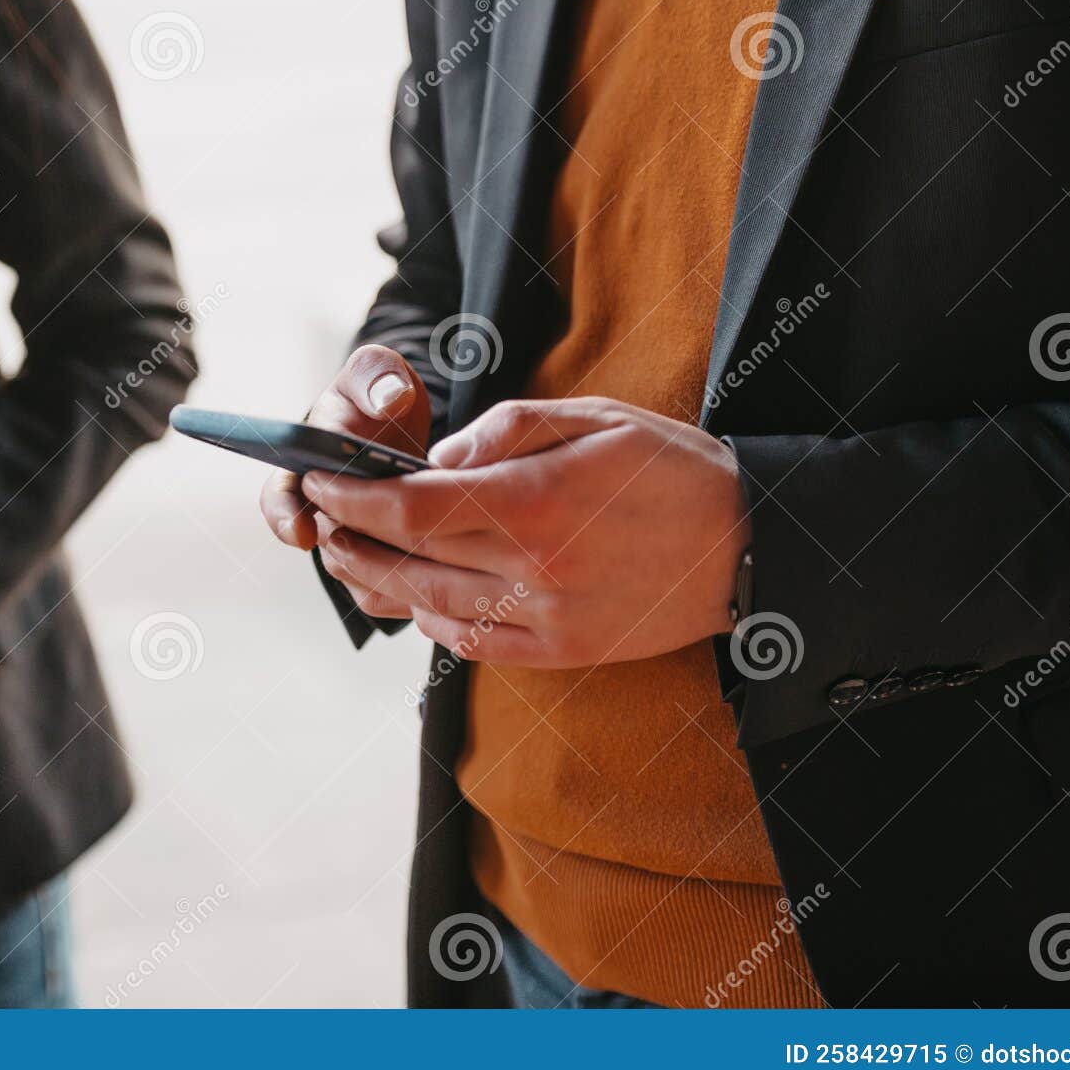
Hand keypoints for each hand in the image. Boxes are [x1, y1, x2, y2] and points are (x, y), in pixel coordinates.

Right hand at [260, 345, 431, 618]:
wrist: (404, 424)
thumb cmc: (380, 394)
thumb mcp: (377, 373)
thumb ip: (377, 376)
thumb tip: (389, 398)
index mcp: (304, 462)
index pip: (281, 499)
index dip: (286, 518)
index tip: (301, 531)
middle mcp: (317, 507)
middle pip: (324, 542)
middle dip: (352, 549)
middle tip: (386, 546)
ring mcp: (345, 537)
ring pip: (357, 569)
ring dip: (387, 564)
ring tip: (425, 555)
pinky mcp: (375, 562)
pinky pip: (383, 587)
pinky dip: (406, 584)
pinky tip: (437, 573)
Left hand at [302, 397, 751, 666]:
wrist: (749, 545)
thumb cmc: (669, 468)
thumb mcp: (593, 417)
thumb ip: (504, 430)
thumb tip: (434, 455)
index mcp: (537, 500)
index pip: (412, 507)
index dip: (353, 497)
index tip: (321, 479)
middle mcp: (534, 567)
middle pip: (408, 559)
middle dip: (350, 536)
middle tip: (321, 516)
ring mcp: (547, 617)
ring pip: (430, 606)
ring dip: (378, 580)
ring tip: (349, 554)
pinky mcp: (562, 651)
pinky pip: (472, 644)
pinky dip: (431, 621)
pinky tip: (415, 597)